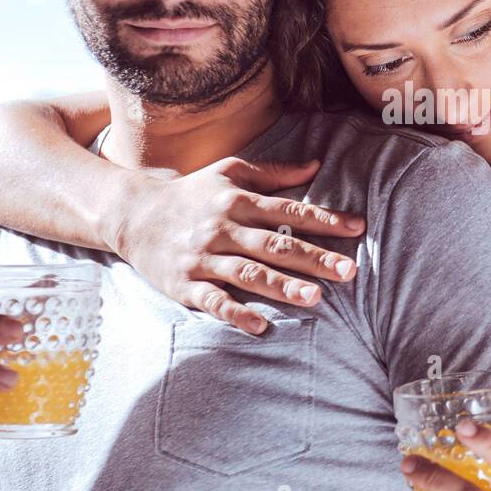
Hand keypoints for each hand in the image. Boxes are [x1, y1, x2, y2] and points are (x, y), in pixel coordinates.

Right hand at [110, 157, 365, 334]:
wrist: (132, 214)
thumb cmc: (191, 193)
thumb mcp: (228, 171)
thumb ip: (274, 172)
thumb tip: (316, 165)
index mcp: (237, 200)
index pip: (289, 210)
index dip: (325, 219)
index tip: (358, 228)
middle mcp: (222, 228)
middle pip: (274, 244)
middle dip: (314, 258)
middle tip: (350, 271)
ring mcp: (203, 258)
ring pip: (247, 274)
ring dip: (282, 286)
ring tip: (315, 298)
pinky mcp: (183, 284)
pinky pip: (212, 300)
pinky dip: (234, 313)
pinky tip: (260, 325)